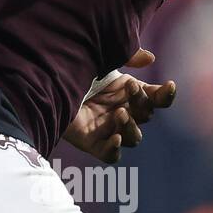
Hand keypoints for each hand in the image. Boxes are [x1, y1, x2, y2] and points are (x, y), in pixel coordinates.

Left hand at [63, 49, 176, 163]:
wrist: (44, 81)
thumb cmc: (73, 67)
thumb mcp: (102, 58)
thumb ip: (126, 56)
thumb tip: (150, 57)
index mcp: (127, 93)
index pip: (156, 99)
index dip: (165, 94)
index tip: (168, 84)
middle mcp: (120, 111)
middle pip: (145, 115)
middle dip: (141, 103)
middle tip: (130, 89)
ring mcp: (106, 128)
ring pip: (132, 137)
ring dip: (130, 126)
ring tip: (119, 113)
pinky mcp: (90, 142)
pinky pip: (110, 156)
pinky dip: (114, 150)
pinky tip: (113, 138)